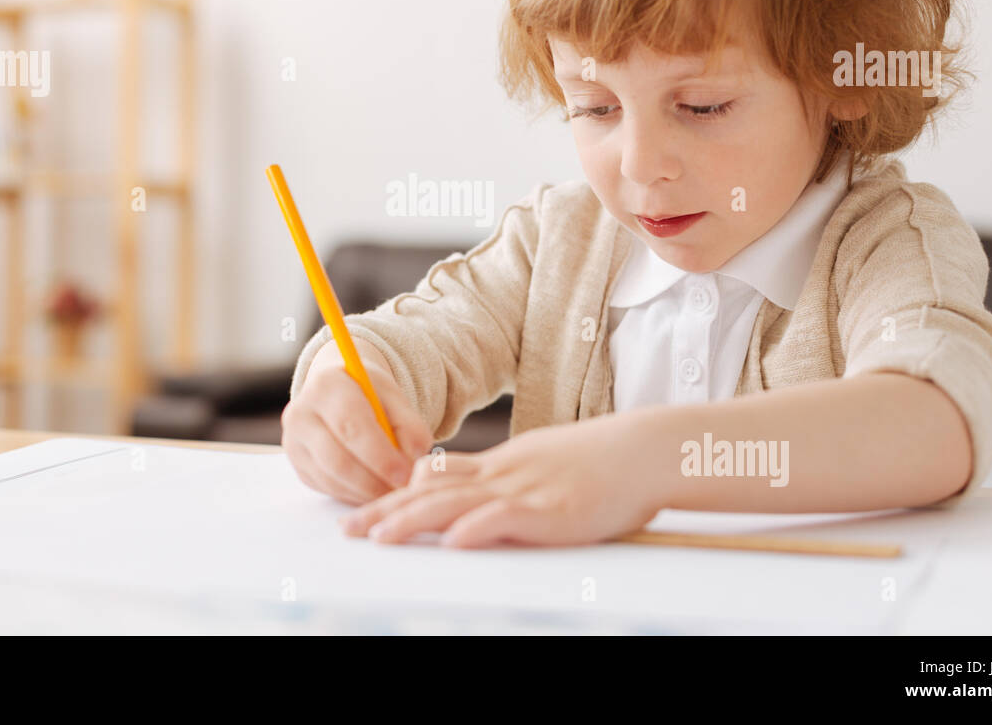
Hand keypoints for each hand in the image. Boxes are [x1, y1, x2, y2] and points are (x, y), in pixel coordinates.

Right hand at [282, 341, 432, 504]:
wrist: (338, 391)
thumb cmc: (369, 394)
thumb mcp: (394, 397)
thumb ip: (409, 425)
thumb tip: (414, 460)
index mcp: (327, 386)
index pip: (351, 426)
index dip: (380, 455)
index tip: (405, 474)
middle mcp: (301, 413)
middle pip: (337, 460)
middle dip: (374, 482)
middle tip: (401, 490)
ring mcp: (294, 442)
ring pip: (332, 480)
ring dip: (366, 492)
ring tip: (393, 490)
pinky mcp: (299, 465)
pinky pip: (328, 488)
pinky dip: (355, 494)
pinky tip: (374, 488)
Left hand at [339, 409, 664, 547]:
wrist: (641, 451)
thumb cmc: (597, 462)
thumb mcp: (537, 463)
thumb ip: (499, 480)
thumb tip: (462, 496)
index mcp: (499, 466)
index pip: (433, 480)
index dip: (394, 498)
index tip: (362, 514)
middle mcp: (503, 475)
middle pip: (431, 492)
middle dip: (386, 512)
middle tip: (350, 531)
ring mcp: (526, 490)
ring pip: (457, 503)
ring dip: (413, 521)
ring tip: (380, 537)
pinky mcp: (553, 510)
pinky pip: (507, 518)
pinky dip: (477, 529)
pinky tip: (453, 541)